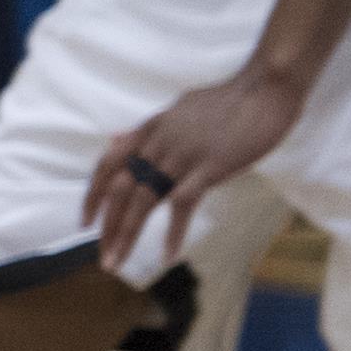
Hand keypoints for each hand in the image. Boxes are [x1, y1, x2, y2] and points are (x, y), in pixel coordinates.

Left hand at [89, 66, 306, 269]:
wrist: (265, 88)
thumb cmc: (228, 101)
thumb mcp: (177, 110)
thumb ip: (148, 130)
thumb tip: (116, 139)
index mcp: (150, 129)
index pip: (108, 164)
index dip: (92, 194)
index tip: (84, 221)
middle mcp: (158, 143)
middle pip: (120, 189)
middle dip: (107, 225)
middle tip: (103, 255)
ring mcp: (181, 156)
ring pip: (143, 200)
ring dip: (126, 234)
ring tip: (116, 261)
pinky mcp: (209, 167)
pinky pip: (182, 204)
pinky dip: (173, 233)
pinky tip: (167, 255)